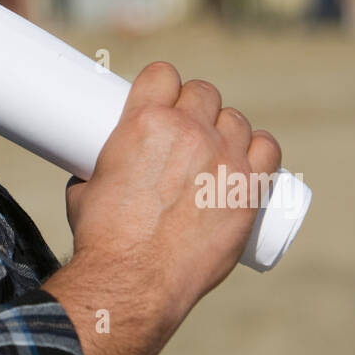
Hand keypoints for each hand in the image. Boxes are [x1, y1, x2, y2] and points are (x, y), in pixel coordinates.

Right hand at [65, 61, 281, 321]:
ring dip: (225, 128)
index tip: (163, 98)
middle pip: (204, 93)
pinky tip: (250, 158)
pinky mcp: (249, 189)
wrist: (134, 280)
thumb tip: (91, 169)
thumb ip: (97, 168)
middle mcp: (188, 131)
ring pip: (235, 119)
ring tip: (215, 150)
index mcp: (144, 121)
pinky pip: (268, 149)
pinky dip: (259, 150)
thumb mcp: (86, 187)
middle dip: (194, 106)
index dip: (164, 84)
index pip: (164, 74)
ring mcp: (223, 158)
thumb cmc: (103, 239)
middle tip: (186, 131)